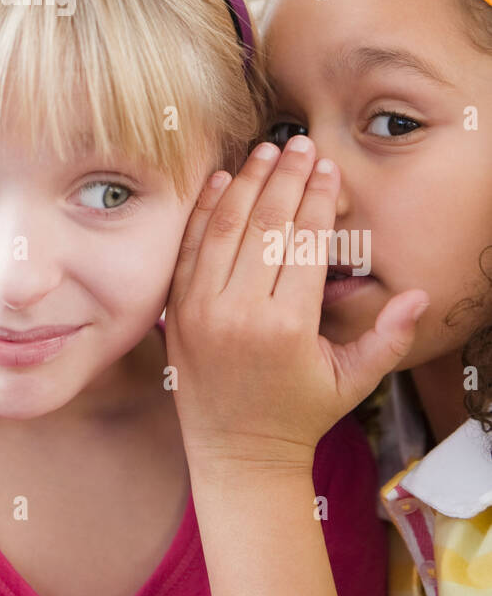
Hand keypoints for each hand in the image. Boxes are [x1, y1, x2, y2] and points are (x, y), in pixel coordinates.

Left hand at [164, 136, 428, 475]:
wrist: (236, 453)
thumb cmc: (299, 413)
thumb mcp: (352, 381)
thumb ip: (388, 338)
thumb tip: (419, 295)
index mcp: (286, 327)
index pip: (304, 244)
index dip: (316, 199)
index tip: (327, 167)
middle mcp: (238, 313)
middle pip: (265, 226)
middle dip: (285, 178)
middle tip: (299, 142)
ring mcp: (200, 309)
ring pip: (224, 228)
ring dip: (246, 183)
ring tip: (266, 150)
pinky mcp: (176, 309)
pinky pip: (190, 247)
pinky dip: (204, 210)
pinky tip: (223, 179)